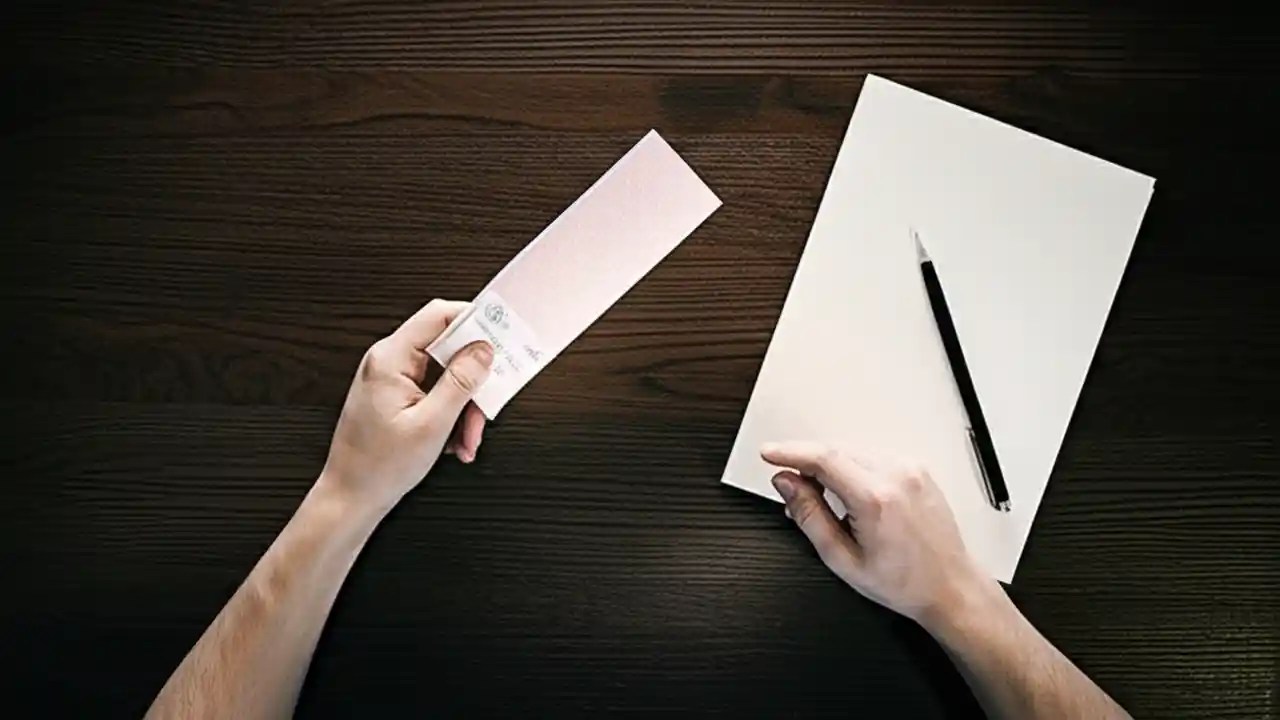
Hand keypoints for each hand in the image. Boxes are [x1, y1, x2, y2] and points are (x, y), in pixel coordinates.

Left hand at [320, 300, 493, 515]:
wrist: (351, 497)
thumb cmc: (378, 467)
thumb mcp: (431, 424)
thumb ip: (460, 382)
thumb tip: (483, 350)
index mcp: (390, 360)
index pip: (438, 315)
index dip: (474, 321)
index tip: (500, 337)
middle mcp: (388, 362)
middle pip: (447, 350)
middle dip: (472, 382)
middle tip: (485, 409)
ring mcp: (392, 378)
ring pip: (446, 375)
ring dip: (464, 407)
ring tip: (466, 439)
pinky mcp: (397, 395)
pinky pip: (435, 392)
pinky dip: (451, 415)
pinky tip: (454, 441)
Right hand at [762, 441, 991, 631]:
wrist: (949, 587)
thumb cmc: (904, 582)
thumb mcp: (842, 558)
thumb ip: (809, 515)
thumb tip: (786, 484)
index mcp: (876, 498)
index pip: (823, 458)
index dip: (790, 452)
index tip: (770, 454)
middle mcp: (897, 476)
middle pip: (836, 450)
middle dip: (807, 463)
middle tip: (793, 490)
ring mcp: (911, 470)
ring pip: (854, 451)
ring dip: (831, 466)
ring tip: (825, 501)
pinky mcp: (918, 470)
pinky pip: (874, 456)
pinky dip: (854, 468)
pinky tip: (851, 495)